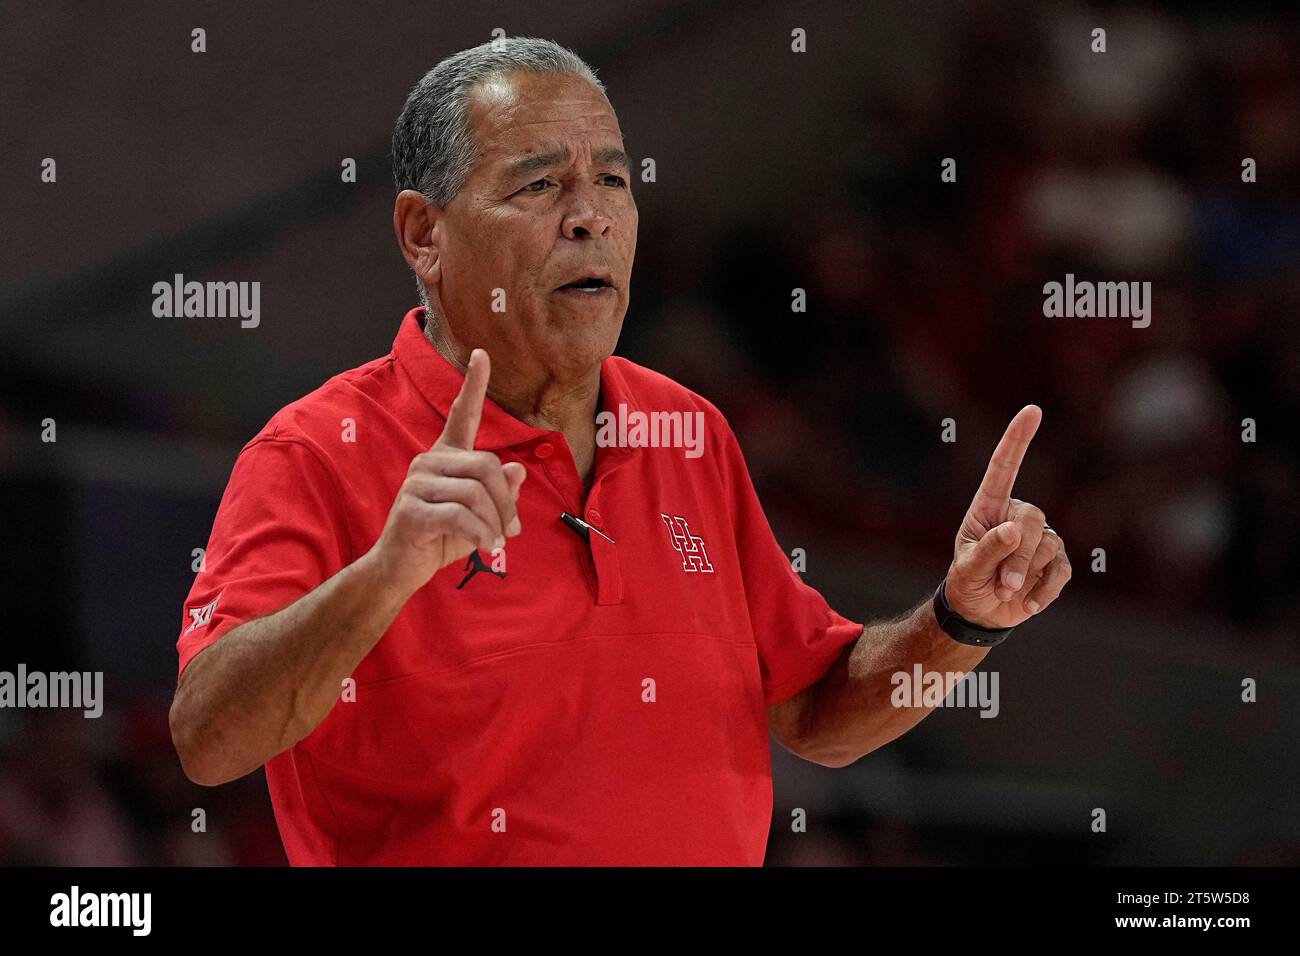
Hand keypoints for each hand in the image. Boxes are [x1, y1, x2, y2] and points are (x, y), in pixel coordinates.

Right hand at [367, 348, 525, 596]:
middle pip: (486, 466)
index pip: (462, 415)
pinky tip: (485, 548)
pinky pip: (459, 516)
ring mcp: (417, 484)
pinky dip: (480, 535)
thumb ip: (499, 492)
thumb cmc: (442, 538)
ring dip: (494, 523)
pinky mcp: (411, 510)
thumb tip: (515, 468)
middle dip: (506, 502)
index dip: (474, 385)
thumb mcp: (481, 515)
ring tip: (496, 543)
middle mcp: (429, 462)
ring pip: (475, 493)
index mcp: (446, 457)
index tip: (482, 354)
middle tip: (512, 529)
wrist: (401, 568)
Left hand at [945, 405, 1070, 628]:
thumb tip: (1014, 531)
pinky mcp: (1056, 562)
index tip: (1032, 410)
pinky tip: (1028, 603)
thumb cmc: (968, 581)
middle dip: (1019, 555)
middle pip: (1033, 521)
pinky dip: (1044, 590)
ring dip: (1024, 576)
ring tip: (1004, 590)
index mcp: (990, 508)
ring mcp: (1041, 538)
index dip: (1018, 439)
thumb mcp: (966, 569)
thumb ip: (987, 551)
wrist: (980, 611)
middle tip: (1003, 583)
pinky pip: (1060, 571)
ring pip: (1047, 547)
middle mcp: (1018, 516)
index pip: (1004, 468)